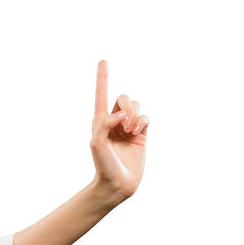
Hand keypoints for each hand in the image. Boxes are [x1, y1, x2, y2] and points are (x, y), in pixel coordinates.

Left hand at [89, 59, 148, 200]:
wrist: (117, 184)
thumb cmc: (103, 165)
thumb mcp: (97, 143)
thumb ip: (104, 123)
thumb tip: (120, 113)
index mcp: (100, 121)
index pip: (101, 94)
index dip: (103, 77)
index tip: (103, 60)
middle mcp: (114, 121)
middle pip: (124, 97)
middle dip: (127, 104)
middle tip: (124, 122)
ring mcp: (129, 128)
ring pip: (137, 106)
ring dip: (135, 114)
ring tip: (130, 130)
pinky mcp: (141, 135)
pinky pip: (146, 117)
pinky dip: (143, 120)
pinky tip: (137, 131)